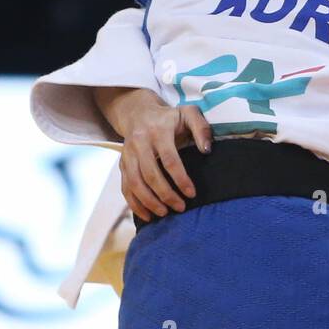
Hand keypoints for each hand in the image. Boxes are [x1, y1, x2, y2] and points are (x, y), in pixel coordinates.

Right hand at [95, 87, 212, 221]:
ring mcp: (127, 154)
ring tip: (164, 213)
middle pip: (150, 174)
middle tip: (180, 208)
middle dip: (165, 194)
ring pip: (134, 182)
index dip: (180, 179)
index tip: (192, 194)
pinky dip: (134, 203)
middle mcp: (139, 143)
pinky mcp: (122, 164)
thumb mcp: (189, 114)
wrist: (139, 113)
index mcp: (158, 131)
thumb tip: (206, 150)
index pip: (169, 160)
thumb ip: (202, 128)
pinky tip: (147, 215)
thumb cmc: (170, 117)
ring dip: (149, 201)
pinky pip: (125, 187)